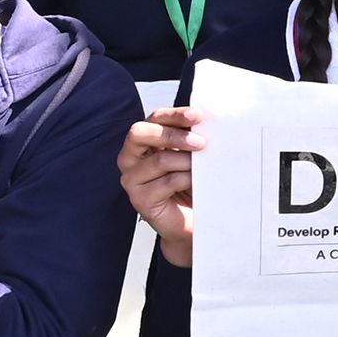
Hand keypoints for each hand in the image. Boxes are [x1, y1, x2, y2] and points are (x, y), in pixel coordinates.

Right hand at [121, 109, 201, 267]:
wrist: (191, 222)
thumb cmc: (190, 186)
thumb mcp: (190, 156)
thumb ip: (190, 138)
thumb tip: (206, 121)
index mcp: (143, 141)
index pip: (154, 118)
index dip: (175, 114)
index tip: (198, 115)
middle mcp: (131, 158)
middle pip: (141, 133)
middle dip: (173, 135)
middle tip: (201, 143)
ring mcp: (132, 180)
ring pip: (160, 160)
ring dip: (186, 162)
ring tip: (202, 168)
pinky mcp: (140, 200)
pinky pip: (167, 182)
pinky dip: (186, 179)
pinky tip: (196, 183)